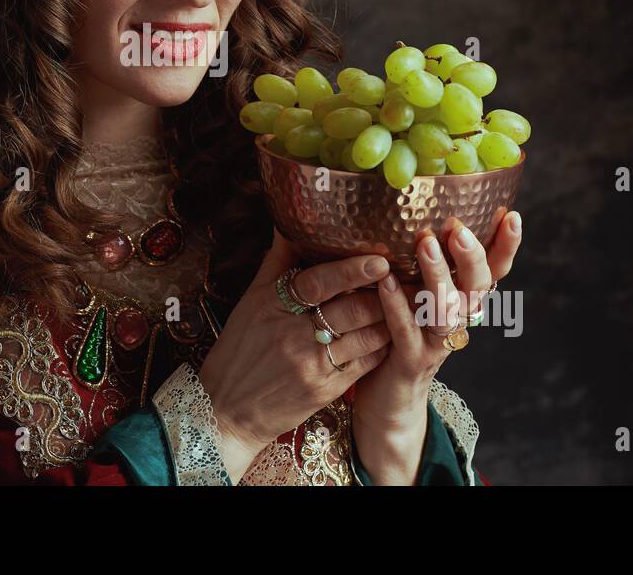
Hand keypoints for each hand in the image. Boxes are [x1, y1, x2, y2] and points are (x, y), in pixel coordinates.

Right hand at [197, 229, 395, 480]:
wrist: (226, 409)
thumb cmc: (238, 349)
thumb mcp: (250, 302)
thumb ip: (276, 263)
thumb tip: (288, 224)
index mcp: (273, 306)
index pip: (318, 282)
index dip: (351, 271)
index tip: (379, 261)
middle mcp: (293, 335)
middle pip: (351, 309)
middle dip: (384, 294)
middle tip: (407, 280)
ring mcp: (311, 365)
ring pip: (365, 335)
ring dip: (389, 319)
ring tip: (407, 303)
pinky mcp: (325, 390)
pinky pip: (364, 363)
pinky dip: (382, 346)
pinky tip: (393, 333)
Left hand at [351, 208, 522, 482]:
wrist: (389, 403)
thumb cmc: (400, 336)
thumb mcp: (418, 297)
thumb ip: (426, 264)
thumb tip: (419, 211)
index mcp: (463, 302)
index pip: (494, 272)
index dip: (506, 246)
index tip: (512, 215)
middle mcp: (457, 322)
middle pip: (476, 288)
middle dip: (471, 257)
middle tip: (457, 228)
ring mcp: (435, 344)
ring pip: (445, 309)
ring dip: (437, 275)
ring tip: (424, 243)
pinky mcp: (409, 362)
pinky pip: (405, 331)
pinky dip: (397, 305)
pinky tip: (386, 280)